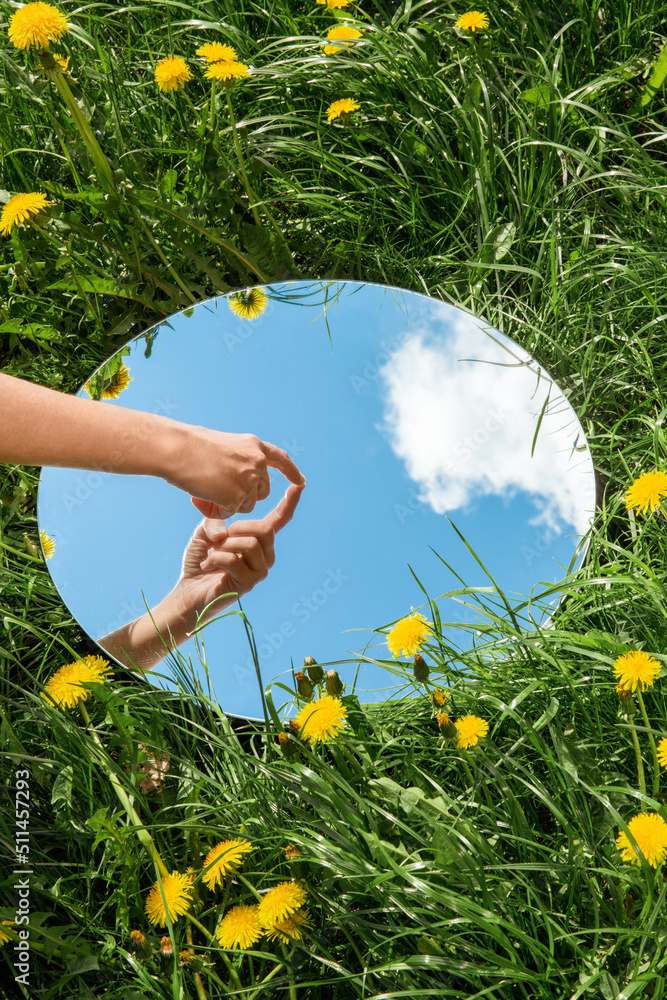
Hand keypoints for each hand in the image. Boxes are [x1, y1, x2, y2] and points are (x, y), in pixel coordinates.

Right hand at [165, 424, 304, 517]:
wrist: (177, 449)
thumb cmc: (188, 447)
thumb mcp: (221, 448)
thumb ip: (236, 463)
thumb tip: (236, 488)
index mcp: (253, 445)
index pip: (279, 458)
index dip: (290, 471)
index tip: (300, 482)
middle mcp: (256, 461)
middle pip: (263, 490)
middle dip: (245, 496)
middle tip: (216, 490)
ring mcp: (250, 478)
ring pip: (248, 504)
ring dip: (229, 504)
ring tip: (206, 491)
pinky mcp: (238, 495)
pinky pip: (232, 512)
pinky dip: (218, 510)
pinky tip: (204, 496)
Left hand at [169, 483, 303, 632]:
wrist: (188, 590)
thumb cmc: (200, 559)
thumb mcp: (205, 532)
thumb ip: (217, 522)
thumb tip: (226, 532)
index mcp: (258, 540)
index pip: (280, 519)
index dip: (290, 501)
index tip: (300, 483)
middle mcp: (265, 555)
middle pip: (266, 529)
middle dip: (240, 527)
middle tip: (221, 536)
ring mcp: (259, 571)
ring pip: (250, 544)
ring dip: (223, 546)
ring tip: (212, 553)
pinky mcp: (249, 584)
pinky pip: (234, 560)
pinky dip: (214, 558)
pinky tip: (207, 565)